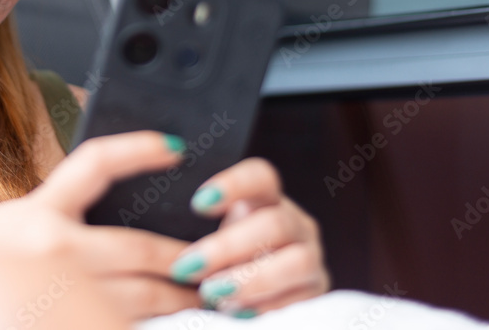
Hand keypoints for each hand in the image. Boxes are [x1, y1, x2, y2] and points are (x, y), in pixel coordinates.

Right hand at [0, 131, 202, 321]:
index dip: (138, 150)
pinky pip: (119, 324)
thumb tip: (95, 223)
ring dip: (176, 300)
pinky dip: (140, 324)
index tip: (175, 149)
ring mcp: (57, 292)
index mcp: (28, 216)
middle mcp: (45, 248)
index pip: (94, 165)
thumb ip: (40, 223)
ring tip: (197, 301)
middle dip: (180, 258)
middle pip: (138, 247)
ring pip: (140, 296)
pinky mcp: (64, 323)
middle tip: (208, 263)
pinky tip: (155, 324)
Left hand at [166, 157, 329, 317]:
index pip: (261, 176)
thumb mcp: (206, 239)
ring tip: (211, 294)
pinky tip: (234, 312)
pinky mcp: (317, 291)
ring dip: (251, 279)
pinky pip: (301, 298)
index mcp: (266, 199)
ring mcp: (311, 256)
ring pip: (296, 261)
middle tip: (187, 268)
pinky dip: (267, 306)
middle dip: (228, 247)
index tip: (197, 204)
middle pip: (274, 222)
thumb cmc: (217, 262)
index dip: (233, 184)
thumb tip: (171, 246)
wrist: (245, 297)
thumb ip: (193, 234)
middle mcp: (295, 223)